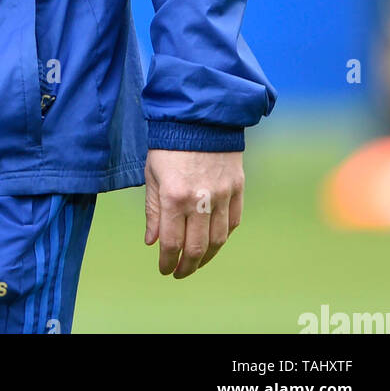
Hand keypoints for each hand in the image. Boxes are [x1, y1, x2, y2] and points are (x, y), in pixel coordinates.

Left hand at [144, 148, 243, 278]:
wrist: (198, 117)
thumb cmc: (169, 145)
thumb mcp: (152, 175)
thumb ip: (153, 211)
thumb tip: (153, 242)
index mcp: (174, 197)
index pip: (172, 243)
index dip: (167, 262)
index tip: (164, 269)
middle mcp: (200, 200)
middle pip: (197, 248)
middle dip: (187, 266)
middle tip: (180, 273)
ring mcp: (222, 195)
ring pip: (218, 240)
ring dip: (207, 258)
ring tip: (196, 263)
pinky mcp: (237, 188)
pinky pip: (233, 222)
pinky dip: (223, 237)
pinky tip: (213, 242)